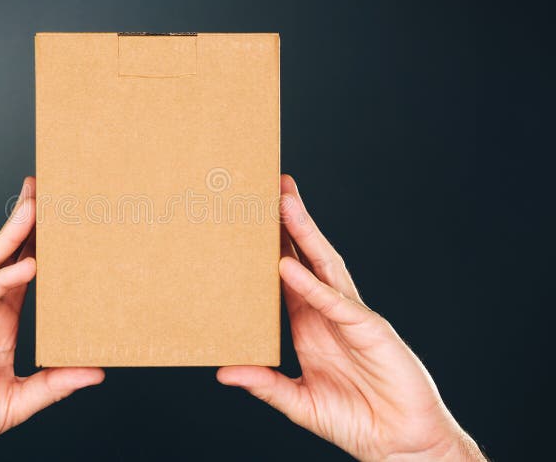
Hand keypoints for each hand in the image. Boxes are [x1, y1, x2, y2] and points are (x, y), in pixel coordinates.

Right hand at [0, 177, 103, 460]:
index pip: (23, 271)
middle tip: (44, 191)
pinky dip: (0, 279)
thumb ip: (57, 383)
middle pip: (4, 256)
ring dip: (9, 235)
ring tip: (33, 208)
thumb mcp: (21, 400)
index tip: (62, 220)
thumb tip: (97, 371)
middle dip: (23, 223)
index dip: (40, 245)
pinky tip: (25, 266)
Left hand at [218, 175, 483, 460]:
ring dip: (304, 233)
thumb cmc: (355, 421)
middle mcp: (328, 312)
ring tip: (283, 202)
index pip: (284, 275)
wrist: (400, 445)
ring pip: (325, 266)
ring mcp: (351, 317)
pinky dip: (312, 285)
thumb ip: (264, 384)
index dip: (268, 247)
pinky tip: (289, 266)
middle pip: (305, 257)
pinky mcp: (371, 331)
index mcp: (309, 324)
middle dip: (289, 222)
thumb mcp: (298, 403)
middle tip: (269, 187)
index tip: (249, 220)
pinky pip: (337, 304)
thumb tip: (223, 373)